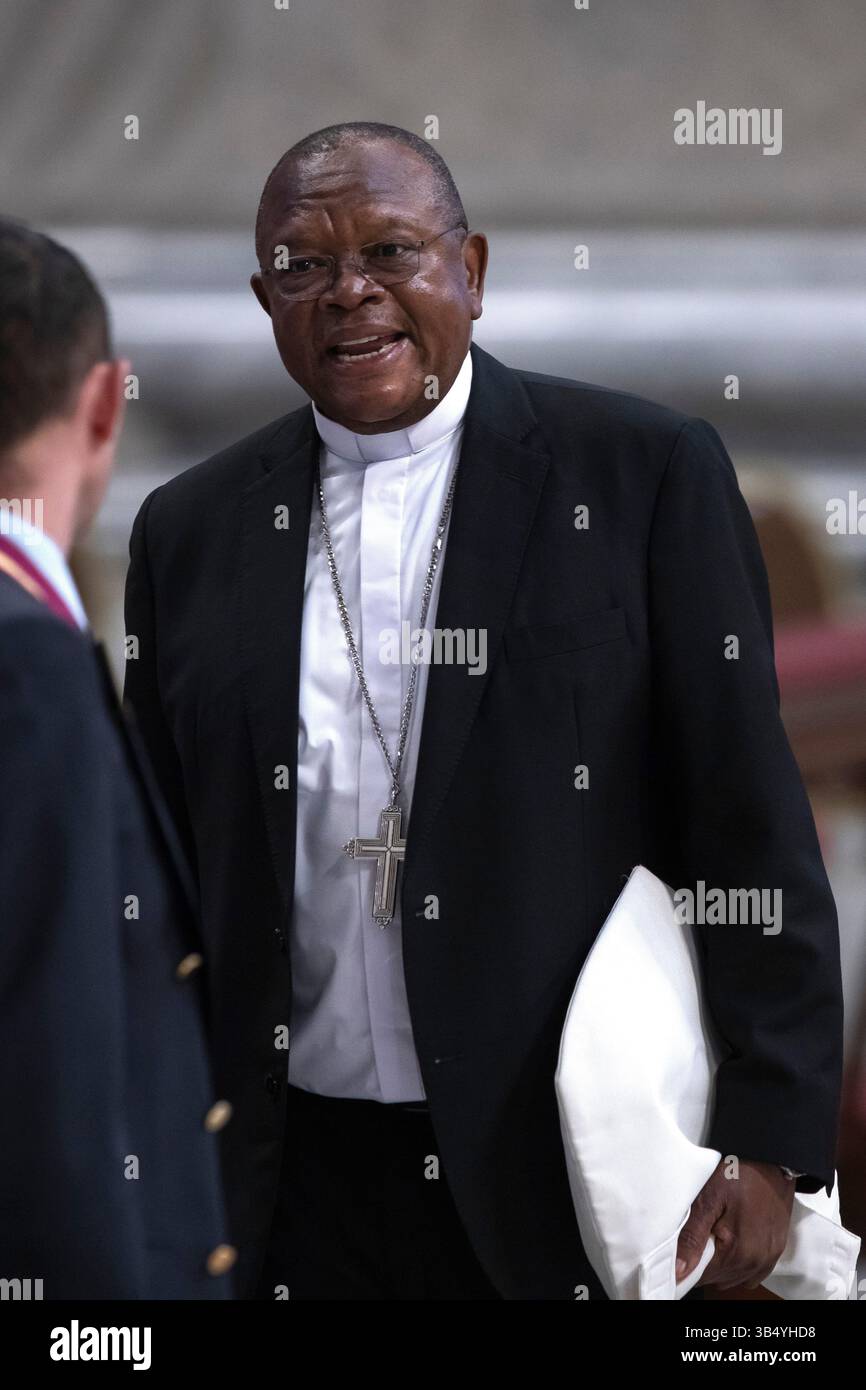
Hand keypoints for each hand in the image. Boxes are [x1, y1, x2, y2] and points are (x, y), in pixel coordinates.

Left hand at [675, 1158, 795, 1290]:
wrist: (772, 1160)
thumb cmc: (738, 1174)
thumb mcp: (708, 1198)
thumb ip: (692, 1237)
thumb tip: (679, 1271)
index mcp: (737, 1252)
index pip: (702, 1277)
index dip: (689, 1262)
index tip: (685, 1243)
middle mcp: (755, 1262)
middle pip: (718, 1278)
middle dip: (705, 1262)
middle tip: (701, 1232)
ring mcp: (768, 1258)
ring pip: (734, 1277)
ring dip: (722, 1264)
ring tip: (716, 1235)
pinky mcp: (776, 1252)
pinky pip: (752, 1273)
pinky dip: (739, 1265)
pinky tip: (732, 1244)